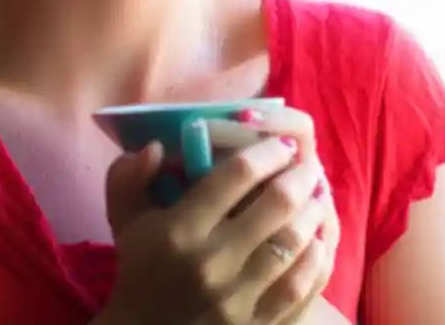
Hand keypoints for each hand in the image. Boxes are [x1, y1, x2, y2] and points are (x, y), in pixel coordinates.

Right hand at [101, 124, 330, 324]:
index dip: (267, 152)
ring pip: (295, 243)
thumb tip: (158, 146)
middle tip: (308, 166)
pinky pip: (304, 286)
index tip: (282, 145)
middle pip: (277, 204)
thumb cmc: (140, 272)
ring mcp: (240, 299)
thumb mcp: (125, 222)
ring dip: (314, 213)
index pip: (237, 175)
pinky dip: (318, 258)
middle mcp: (212, 262)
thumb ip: (128, 177)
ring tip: (317, 197)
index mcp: (179, 231)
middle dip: (300, 176)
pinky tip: (318, 240)